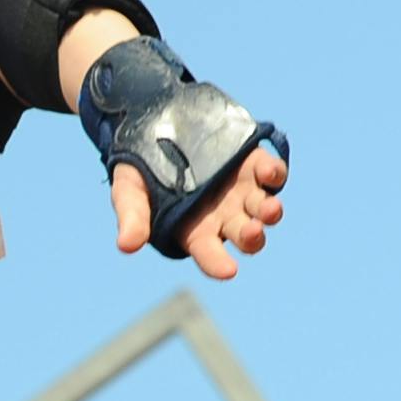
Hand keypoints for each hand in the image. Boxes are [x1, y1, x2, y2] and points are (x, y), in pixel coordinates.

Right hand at [111, 140, 287, 275]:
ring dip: (269, 211)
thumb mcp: (129, 192)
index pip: (209, 254)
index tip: (228, 270)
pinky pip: (271, 173)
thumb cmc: (141, 172)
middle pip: (245, 235)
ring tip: (270, 209)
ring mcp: (242, 190)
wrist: (156, 130)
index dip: (218, 264)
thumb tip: (126, 246)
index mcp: (196, 231)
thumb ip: (132, 217)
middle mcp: (224, 215)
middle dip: (251, 236)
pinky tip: (269, 172)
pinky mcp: (253, 164)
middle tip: (252, 232)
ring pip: (263, 208)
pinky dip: (273, 173)